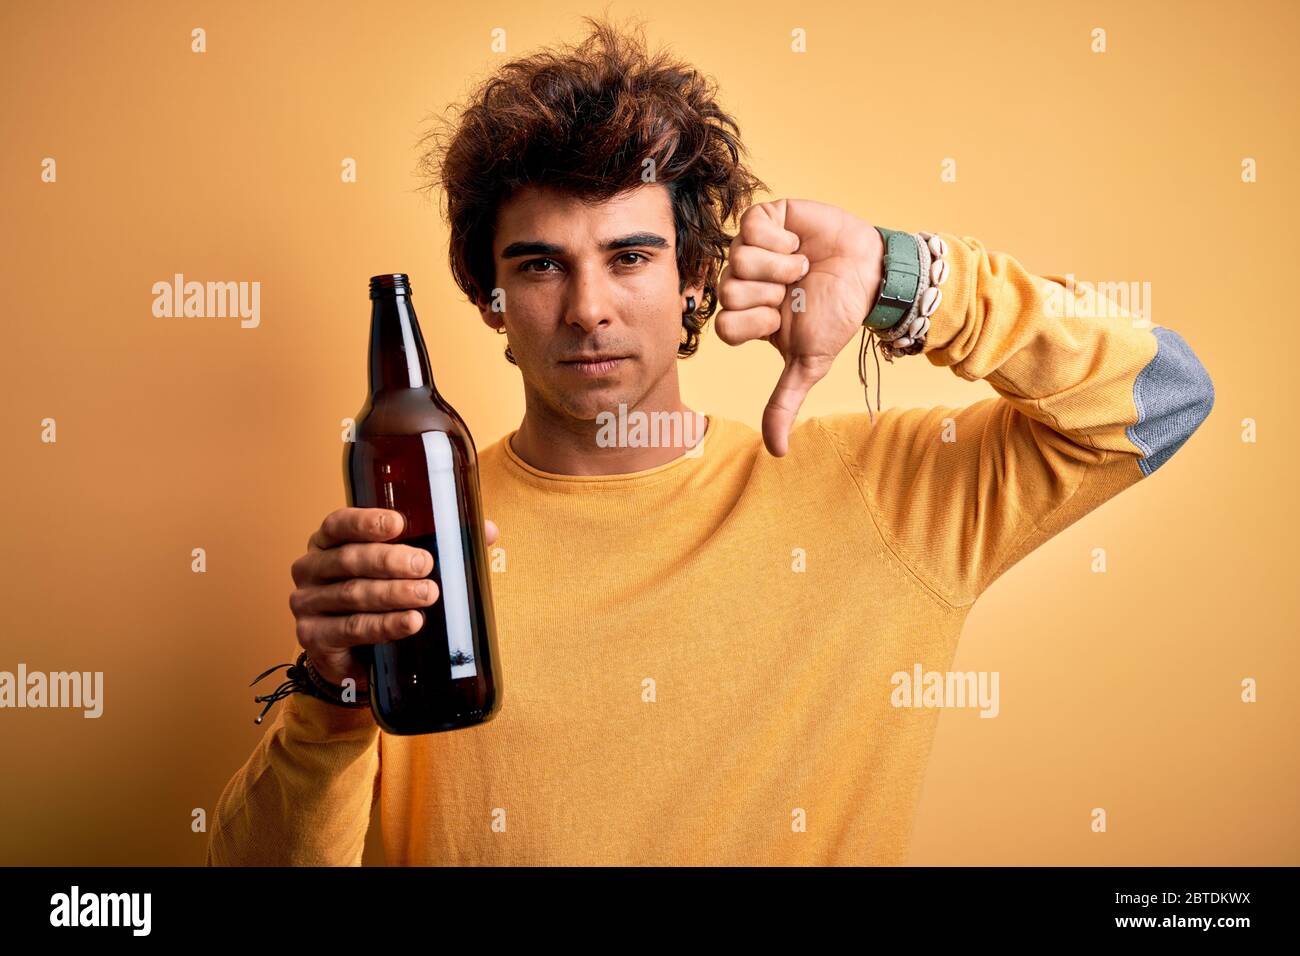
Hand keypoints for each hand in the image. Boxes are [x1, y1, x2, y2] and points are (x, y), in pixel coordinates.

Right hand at [289, 508, 499, 688]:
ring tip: (428, 594)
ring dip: (393, 594)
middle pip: (349, 559)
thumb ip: (440, 544)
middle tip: (426, 565)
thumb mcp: (400, 566)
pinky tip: (410, 623)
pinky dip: (384, 625)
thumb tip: (488, 530)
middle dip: (390, 561)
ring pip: (353, 595)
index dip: (367, 522)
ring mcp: (307, 604)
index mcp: (328, 541)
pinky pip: (351, 629)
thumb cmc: (378, 595)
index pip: (339, 523)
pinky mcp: (313, 637)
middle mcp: (310, 568)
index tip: (399, 524)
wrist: (353, 653)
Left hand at [715, 198, 882, 455]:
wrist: (873, 274)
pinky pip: (751, 226)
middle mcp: (743, 282)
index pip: (723, 326)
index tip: (783, 319)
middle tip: (794, 290)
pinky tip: (798, 243)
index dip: (755, 324)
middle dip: (769, 294)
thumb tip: (776, 452)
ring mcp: (751, 248)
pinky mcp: (766, 218)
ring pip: (737, 259)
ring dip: (779, 266)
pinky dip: (780, 238)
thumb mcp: (809, 362)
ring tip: (801, 266)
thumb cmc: (838, 316)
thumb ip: (784, 402)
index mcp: (747, 316)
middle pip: (727, 292)